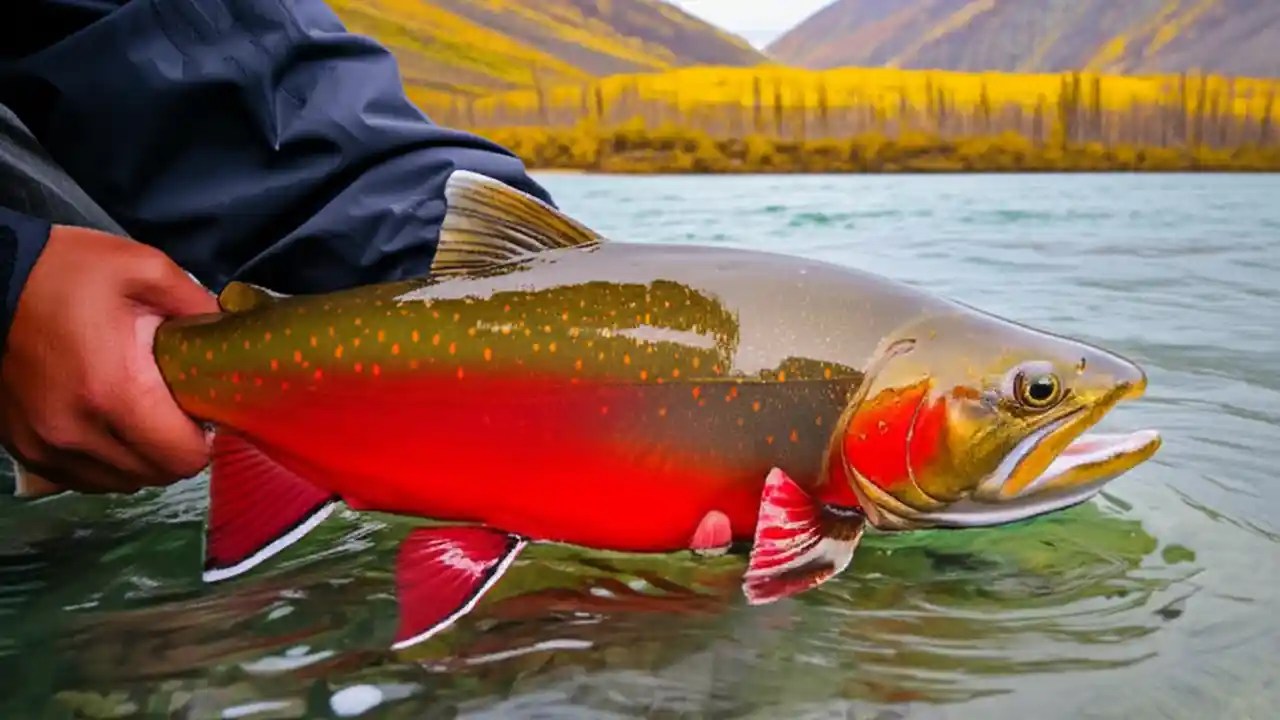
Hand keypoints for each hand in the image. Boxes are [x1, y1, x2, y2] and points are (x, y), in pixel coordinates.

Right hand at [0, 225, 217, 493]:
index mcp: (115, 391)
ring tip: (143, 417)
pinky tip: (110, 427)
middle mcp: (78, 432)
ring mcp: (46, 447)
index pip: (183, 456)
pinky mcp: (24, 450)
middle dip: (177, 448)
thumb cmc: (68, 273)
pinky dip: (107, 463)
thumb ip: (198, 306)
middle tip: (177, 411)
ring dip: (143, 459)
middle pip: (157, 474)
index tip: (202, 409)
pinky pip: (85, 479)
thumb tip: (233, 336)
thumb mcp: (145, 269)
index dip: (205, 438)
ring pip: (122, 482)